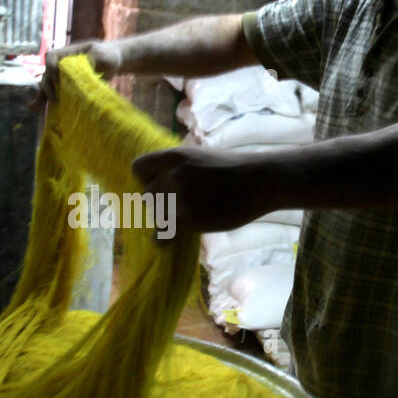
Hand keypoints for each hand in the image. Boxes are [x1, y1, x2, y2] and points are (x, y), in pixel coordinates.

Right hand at [31, 40, 122, 110]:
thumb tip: (81, 68)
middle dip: (47, 86)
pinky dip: (46, 100)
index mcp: (67, 53)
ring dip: (42, 95)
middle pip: (47, 73)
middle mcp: (61, 64)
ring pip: (47, 84)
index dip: (52, 68)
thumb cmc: (107, 54)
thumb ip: (91, 58)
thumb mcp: (101, 54)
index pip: (51, 57)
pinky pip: (54, 92)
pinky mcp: (66, 86)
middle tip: (54, 99)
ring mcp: (62, 75)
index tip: (59, 79)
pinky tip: (39, 108)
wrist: (112, 62)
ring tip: (39, 107)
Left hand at [131, 146, 267, 239]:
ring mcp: (181, 198)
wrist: (259, 181)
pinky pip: (161, 236)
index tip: (161, 186)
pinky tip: (172, 238)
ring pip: (156, 216)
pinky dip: (163, 240)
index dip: (147, 179)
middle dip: (161, 203)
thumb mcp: (198, 157)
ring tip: (190, 217)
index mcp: (174, 156)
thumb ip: (176, 168)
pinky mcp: (190, 220)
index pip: (138, 168)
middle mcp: (173, 175)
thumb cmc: (232, 169)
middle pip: (147, 196)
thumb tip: (153, 182)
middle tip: (182, 206)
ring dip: (168, 220)